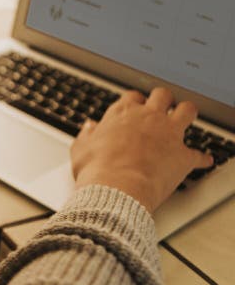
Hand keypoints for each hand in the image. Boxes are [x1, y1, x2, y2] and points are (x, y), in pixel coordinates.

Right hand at [71, 88, 213, 213]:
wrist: (116, 188)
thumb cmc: (96, 170)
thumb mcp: (80, 149)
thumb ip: (86, 135)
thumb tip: (88, 127)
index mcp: (122, 114)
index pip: (133, 97)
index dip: (135, 101)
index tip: (135, 108)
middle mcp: (148, 117)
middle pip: (162, 96)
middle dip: (163, 100)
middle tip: (162, 107)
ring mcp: (169, 133)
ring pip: (187, 111)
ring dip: (187, 113)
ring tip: (186, 118)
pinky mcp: (183, 154)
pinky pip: (198, 154)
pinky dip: (201, 158)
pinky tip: (203, 161)